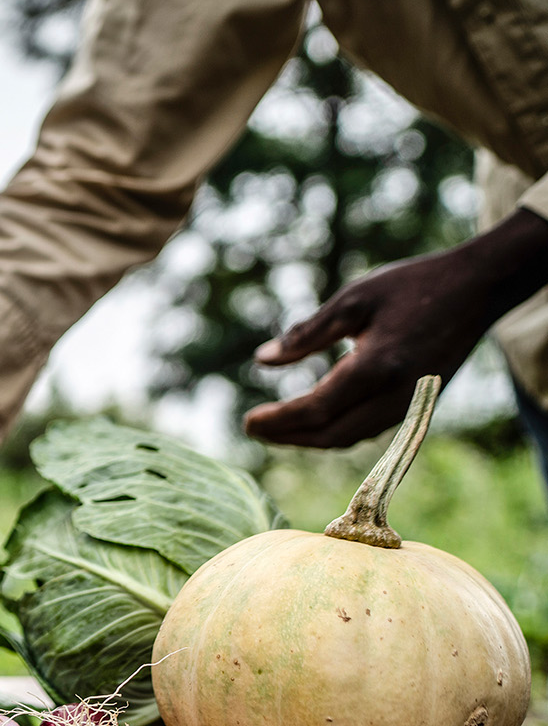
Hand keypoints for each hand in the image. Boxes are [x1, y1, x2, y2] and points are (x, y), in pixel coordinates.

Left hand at [244, 208, 547, 446]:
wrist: (478, 289)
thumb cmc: (413, 287)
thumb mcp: (354, 300)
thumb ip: (307, 334)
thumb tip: (262, 360)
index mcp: (378, 367)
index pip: (317, 409)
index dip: (280, 421)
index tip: (248, 422)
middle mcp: (397, 395)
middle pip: (332, 434)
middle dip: (288, 437)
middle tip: (253, 429)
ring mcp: (411, 405)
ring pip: (351, 437)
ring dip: (309, 438)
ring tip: (274, 429)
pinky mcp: (418, 406)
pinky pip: (368, 430)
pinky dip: (335, 431)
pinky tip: (312, 421)